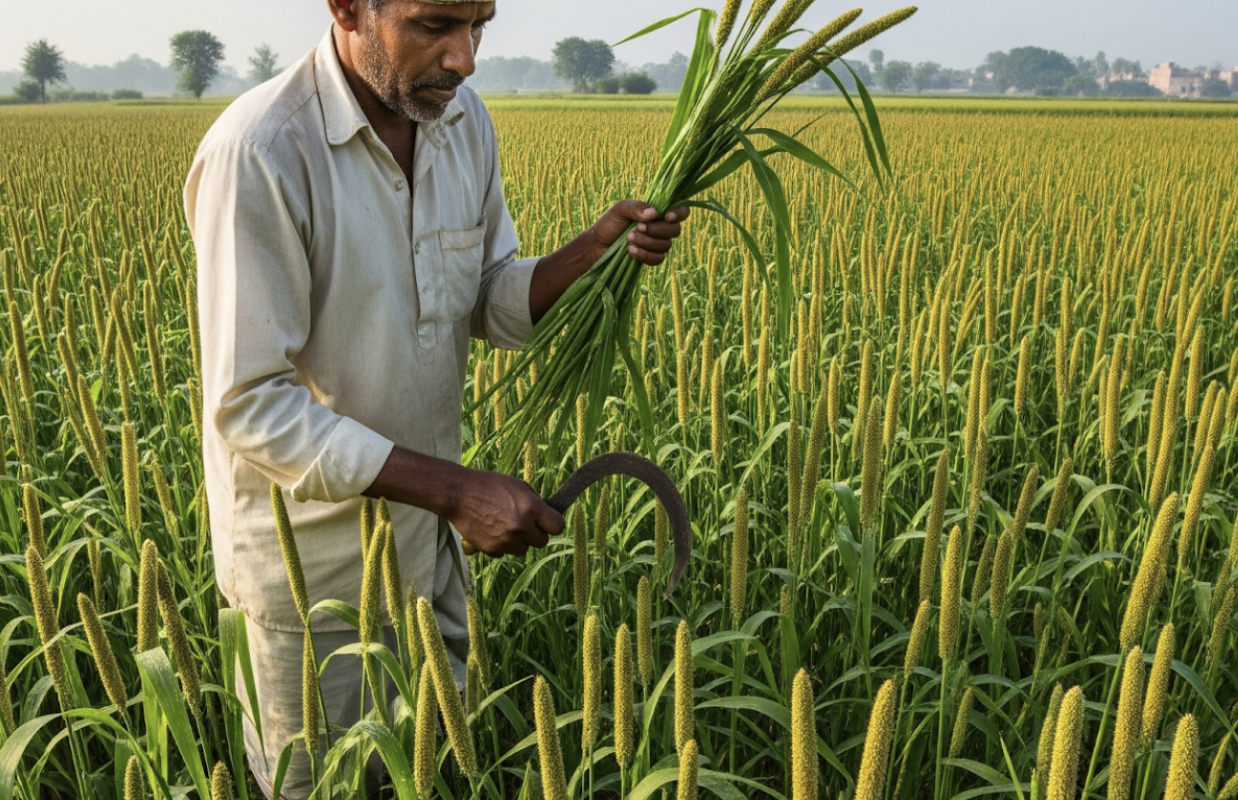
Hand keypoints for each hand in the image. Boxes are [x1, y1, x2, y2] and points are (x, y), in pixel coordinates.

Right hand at [448, 469, 564, 556]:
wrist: (458, 494)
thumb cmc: (488, 485)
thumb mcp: (517, 485)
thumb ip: (534, 501)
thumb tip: (545, 514)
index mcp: (531, 508)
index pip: (557, 527)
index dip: (553, 524)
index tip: (547, 522)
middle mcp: (521, 526)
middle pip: (542, 542)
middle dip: (535, 533)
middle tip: (524, 524)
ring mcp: (506, 540)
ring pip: (523, 549)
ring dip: (518, 541)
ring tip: (504, 525)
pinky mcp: (492, 550)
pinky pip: (505, 552)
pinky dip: (501, 545)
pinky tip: (492, 530)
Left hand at [589, 200, 690, 266]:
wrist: (598, 245)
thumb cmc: (609, 224)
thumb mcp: (621, 209)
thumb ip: (636, 207)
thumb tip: (654, 213)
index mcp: (658, 213)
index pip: (681, 211)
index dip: (679, 213)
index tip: (666, 216)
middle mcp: (661, 228)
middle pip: (675, 230)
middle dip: (656, 230)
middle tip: (638, 227)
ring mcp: (657, 244)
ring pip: (666, 245)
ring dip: (646, 242)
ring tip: (628, 238)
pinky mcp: (651, 258)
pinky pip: (658, 259)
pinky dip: (645, 255)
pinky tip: (630, 251)